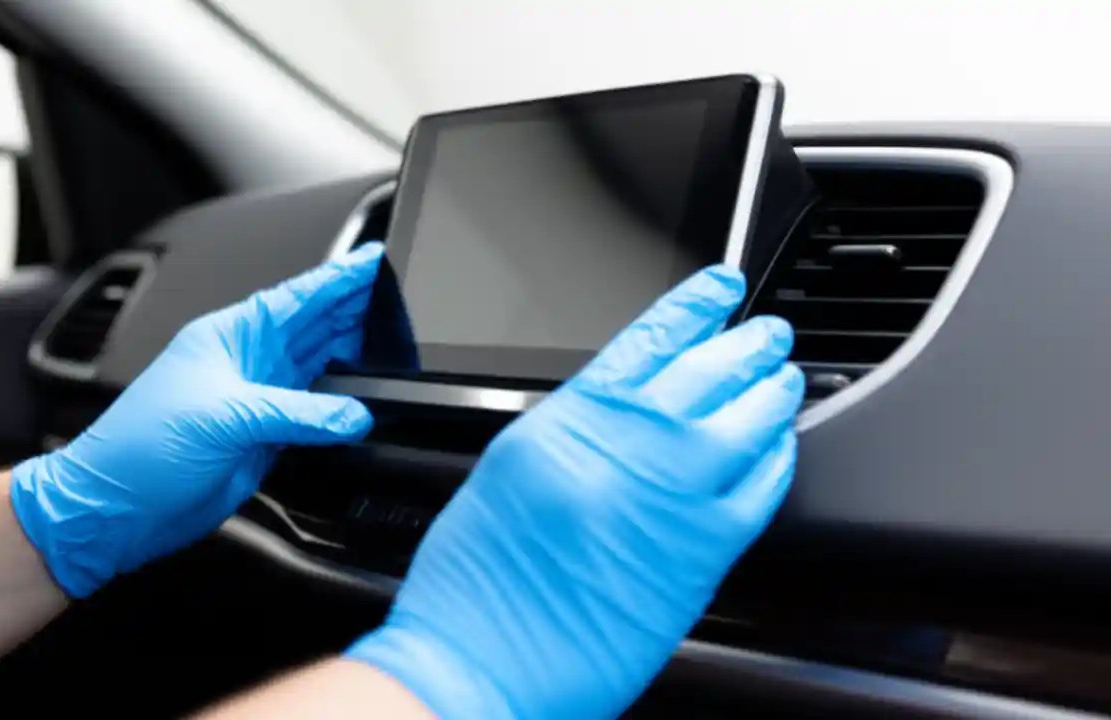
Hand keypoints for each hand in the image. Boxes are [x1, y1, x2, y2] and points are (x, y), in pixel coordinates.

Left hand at [12, 243, 384, 596]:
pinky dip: (343, 411)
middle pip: (316, 328)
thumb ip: (298, 413)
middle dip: (357, 314)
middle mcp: (250, 364)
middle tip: (402, 303)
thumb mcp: (226, 418)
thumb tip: (353, 415)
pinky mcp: (265, 440)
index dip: (339, 278)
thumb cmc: (140, 450)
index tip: (376, 262)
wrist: (116, 509)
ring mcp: (259, 402)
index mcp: (232, 337)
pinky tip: (366, 405)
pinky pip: (316, 416)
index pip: (298, 297)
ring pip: (321, 371)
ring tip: (396, 347)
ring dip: (355, 361)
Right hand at [348, 265, 804, 719]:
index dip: (695, 307)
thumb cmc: (475, 580)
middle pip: (710, 371)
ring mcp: (673, 498)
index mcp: (570, 421)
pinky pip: (761, 491)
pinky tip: (781, 448)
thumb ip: (572, 431)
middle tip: (768, 332)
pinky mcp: (703, 555)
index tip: (718, 289)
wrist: (482, 661)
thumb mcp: (508, 473)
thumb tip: (621, 409)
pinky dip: (779, 461)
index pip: (650, 340)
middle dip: (747, 343)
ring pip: (748, 421)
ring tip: (785, 379)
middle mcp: (628, 448)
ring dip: (772, 393)